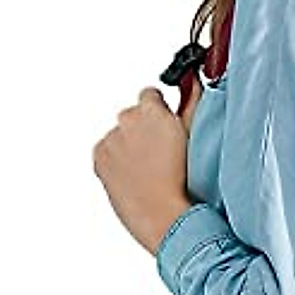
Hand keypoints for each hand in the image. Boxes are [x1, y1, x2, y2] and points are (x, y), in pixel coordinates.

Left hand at [93, 80, 203, 255]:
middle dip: (143, 127)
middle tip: (160, 152)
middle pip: (132, 114)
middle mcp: (126, 120)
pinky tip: (133, 174)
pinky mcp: (99, 159)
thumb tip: (190, 77)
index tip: (166, 127)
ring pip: (119, 134)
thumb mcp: (195, 133)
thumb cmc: (184, 180)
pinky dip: (116, 159)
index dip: (160, 111)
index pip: (149, 94)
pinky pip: (106, 151)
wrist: (164, 216)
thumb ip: (192, 98)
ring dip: (129, 144)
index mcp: (150, 110)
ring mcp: (110, 140)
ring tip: (147, 168)